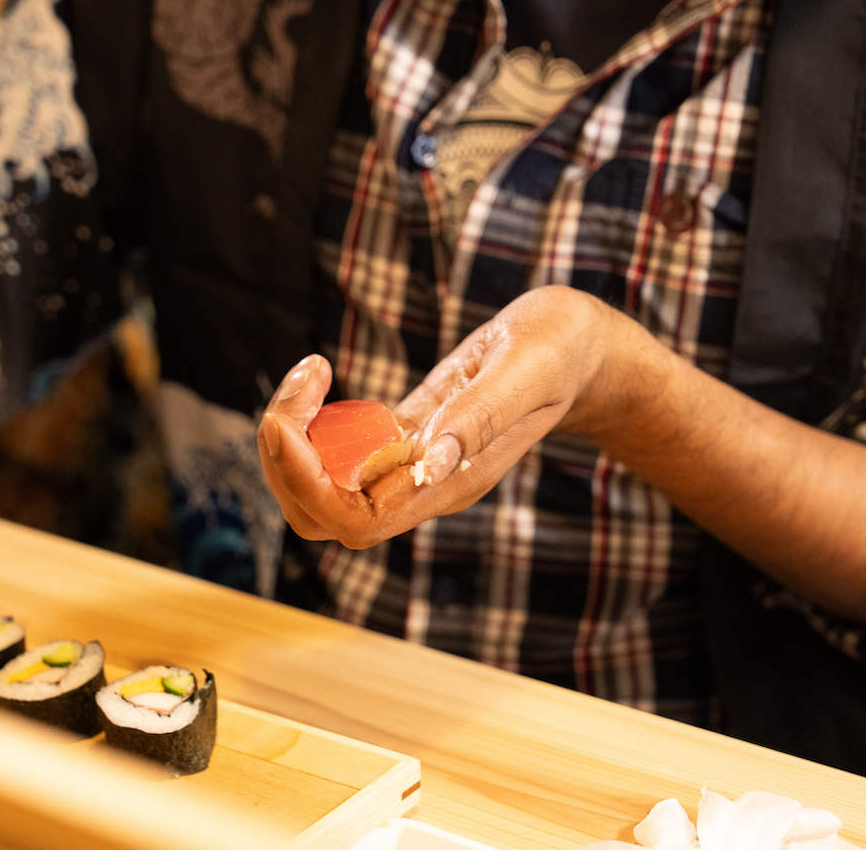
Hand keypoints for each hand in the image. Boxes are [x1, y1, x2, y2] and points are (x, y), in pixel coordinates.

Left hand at [257, 286, 652, 547]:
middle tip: (299, 386)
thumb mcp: (529, 368)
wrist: (580, 348)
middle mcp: (423, 485)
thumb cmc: (561, 350)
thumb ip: (482, 414)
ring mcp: (409, 465)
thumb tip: (430, 457)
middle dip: (285, 463)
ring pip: (319, 491)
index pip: (357, 517)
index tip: (295, 417)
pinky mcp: (400, 439)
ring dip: (290, 441)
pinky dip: (307, 422)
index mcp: (451, 481)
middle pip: (322, 516)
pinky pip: (332, 456)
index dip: (308, 480)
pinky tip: (320, 375)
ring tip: (308, 375)